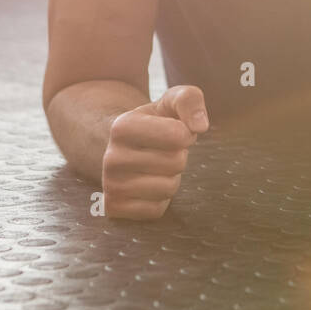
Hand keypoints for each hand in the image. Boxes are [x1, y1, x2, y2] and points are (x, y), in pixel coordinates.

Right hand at [102, 85, 208, 219]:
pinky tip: (149, 184)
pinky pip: (157, 209)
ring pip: (168, 188)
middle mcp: (111, 157)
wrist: (124, 148)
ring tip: (157, 166)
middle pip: (176, 163)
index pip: (178, 135)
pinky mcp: (115, 208)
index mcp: (121, 127)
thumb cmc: (156, 122)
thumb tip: (200, 126)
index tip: (174, 129)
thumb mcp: (170, 101)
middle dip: (178, 155)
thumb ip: (189, 100)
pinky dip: (161, 199)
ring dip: (172, 177)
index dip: (185, 133)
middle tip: (164, 150)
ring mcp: (110, 185)